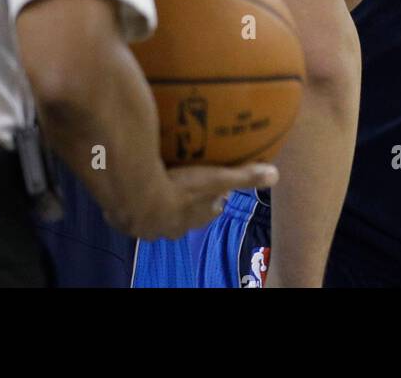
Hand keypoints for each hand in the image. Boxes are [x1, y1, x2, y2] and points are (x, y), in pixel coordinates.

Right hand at [125, 162, 278, 241]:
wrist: (136, 198)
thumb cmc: (180, 190)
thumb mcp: (217, 180)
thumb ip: (244, 177)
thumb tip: (275, 175)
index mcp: (194, 218)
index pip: (210, 210)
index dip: (214, 198)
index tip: (215, 183)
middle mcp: (172, 227)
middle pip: (183, 213)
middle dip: (186, 200)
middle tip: (185, 176)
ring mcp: (148, 225)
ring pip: (157, 212)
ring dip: (159, 199)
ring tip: (157, 178)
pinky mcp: (124, 219)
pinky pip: (132, 207)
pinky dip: (135, 196)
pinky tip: (133, 181)